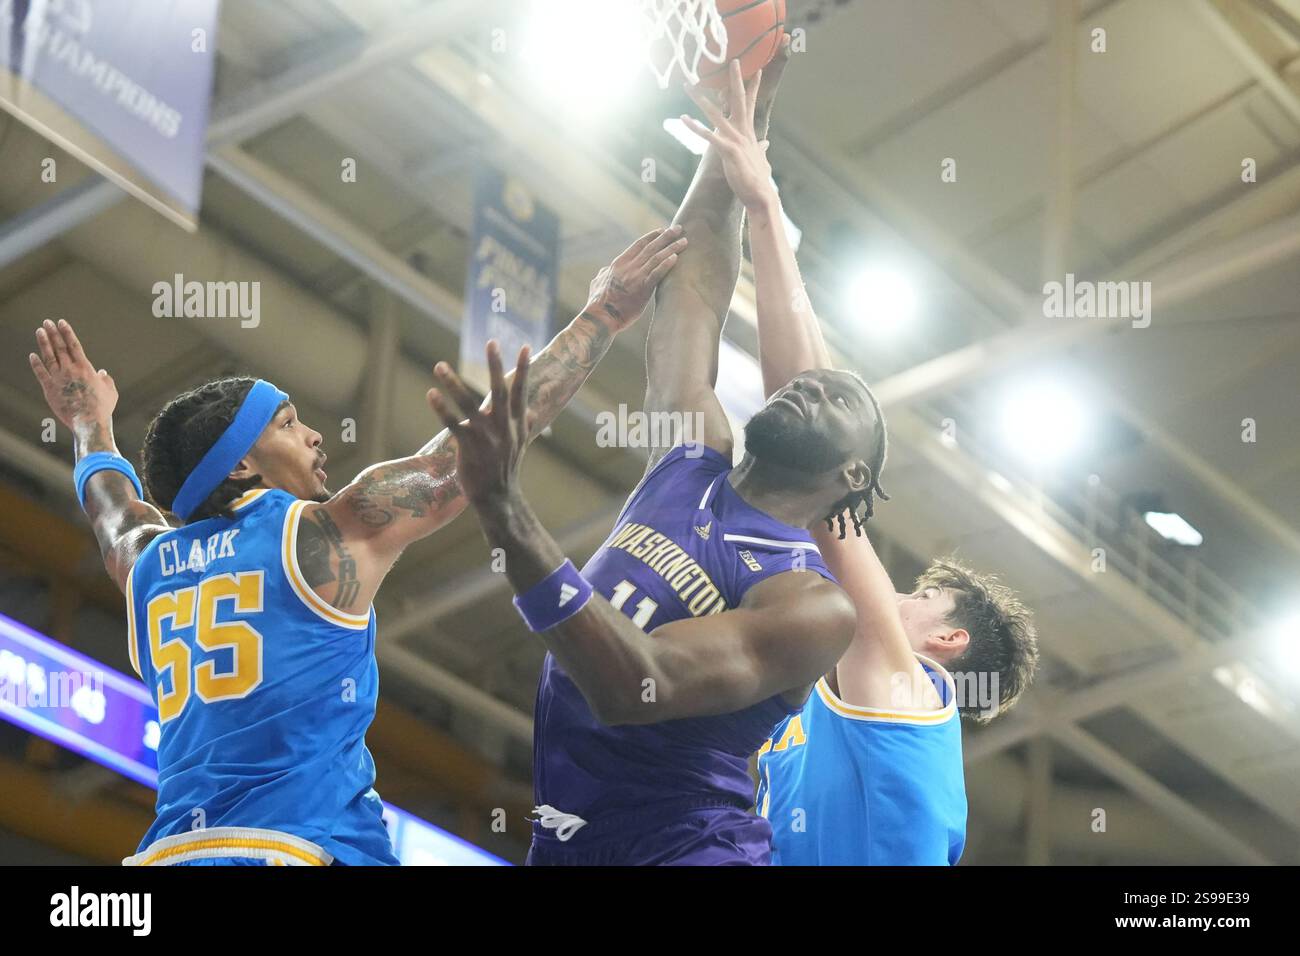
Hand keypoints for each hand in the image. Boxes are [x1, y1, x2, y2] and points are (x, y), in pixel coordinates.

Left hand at [29, 319, 118, 431]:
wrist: (88, 422)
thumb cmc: (102, 407)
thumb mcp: (111, 391)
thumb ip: (106, 379)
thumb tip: (102, 372)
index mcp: (85, 368)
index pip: (74, 345)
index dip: (67, 332)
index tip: (61, 322)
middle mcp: (70, 370)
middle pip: (60, 347)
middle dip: (53, 333)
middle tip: (47, 322)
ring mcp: (58, 379)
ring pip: (49, 356)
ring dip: (44, 343)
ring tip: (40, 331)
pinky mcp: (49, 389)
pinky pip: (41, 373)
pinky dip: (36, 363)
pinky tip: (32, 355)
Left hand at [428, 341, 531, 506]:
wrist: (498, 498)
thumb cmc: (506, 470)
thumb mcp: (521, 446)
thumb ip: (527, 426)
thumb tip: (535, 412)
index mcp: (516, 425)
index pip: (521, 392)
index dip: (523, 369)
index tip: (523, 346)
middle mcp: (503, 427)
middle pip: (500, 391)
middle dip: (495, 366)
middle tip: (490, 342)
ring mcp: (486, 437)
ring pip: (469, 404)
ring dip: (453, 383)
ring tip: (439, 365)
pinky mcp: (469, 447)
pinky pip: (453, 423)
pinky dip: (442, 408)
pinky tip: (431, 393)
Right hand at [583, 225, 686, 330]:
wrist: (600, 317)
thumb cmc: (598, 303)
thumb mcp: (598, 282)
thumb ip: (605, 273)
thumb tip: (606, 270)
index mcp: (619, 263)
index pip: (638, 245)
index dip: (651, 236)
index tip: (662, 230)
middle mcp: (629, 266)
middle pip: (651, 247)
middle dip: (666, 236)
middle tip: (678, 228)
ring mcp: (636, 276)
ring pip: (656, 258)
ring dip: (671, 248)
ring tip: (684, 241)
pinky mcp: (642, 289)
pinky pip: (656, 274)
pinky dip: (666, 264)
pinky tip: (676, 258)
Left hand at [682, 60, 775, 211]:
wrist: (760, 196)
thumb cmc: (758, 180)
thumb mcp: (760, 160)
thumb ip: (760, 149)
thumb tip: (766, 144)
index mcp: (749, 133)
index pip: (752, 104)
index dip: (753, 86)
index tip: (756, 70)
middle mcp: (743, 132)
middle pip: (739, 100)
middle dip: (736, 80)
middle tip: (734, 61)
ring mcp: (735, 140)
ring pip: (716, 115)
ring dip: (700, 99)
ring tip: (689, 86)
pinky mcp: (728, 151)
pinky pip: (708, 136)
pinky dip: (695, 127)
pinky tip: (683, 118)